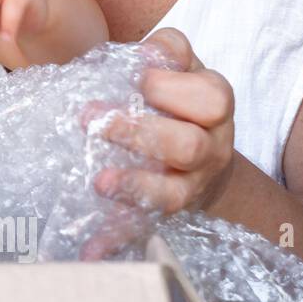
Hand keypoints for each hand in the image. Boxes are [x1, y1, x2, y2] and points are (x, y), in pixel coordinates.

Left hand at [82, 27, 235, 257]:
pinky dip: (113, 240)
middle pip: (188, 145)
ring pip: (171, 194)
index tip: (137, 79)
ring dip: (132, 187)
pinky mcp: (163, 215)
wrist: (198, 157)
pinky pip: (139, 230)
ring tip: (97, 181)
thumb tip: (146, 51)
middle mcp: (209, 148)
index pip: (209, 97)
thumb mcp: (179, 68)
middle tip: (90, 119)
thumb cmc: (176, 100)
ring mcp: (189, 186)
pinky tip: (89, 250)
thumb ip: (164, 52)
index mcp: (213, 106)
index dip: (170, 87)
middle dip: (139, 132)